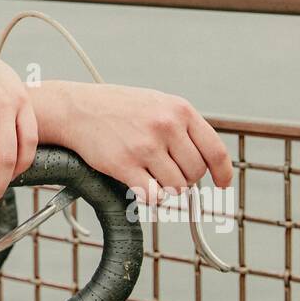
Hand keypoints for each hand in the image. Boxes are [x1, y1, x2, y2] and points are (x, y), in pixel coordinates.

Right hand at [32, 80, 232, 205]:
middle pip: (195, 172)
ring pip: (176, 187)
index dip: (223, 172)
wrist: (76, 108)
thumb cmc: (117, 107)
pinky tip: (140, 184)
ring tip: (150, 175)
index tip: (222, 183)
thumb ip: (181, 126)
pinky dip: (151, 197)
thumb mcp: (156, 103)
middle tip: (167, 172)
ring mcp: (145, 146)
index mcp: (178, 109)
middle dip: (185, 178)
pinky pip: (154, 196)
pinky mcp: (125, 165)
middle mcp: (166, 126)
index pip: (215, 150)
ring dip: (166, 188)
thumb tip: (204, 162)